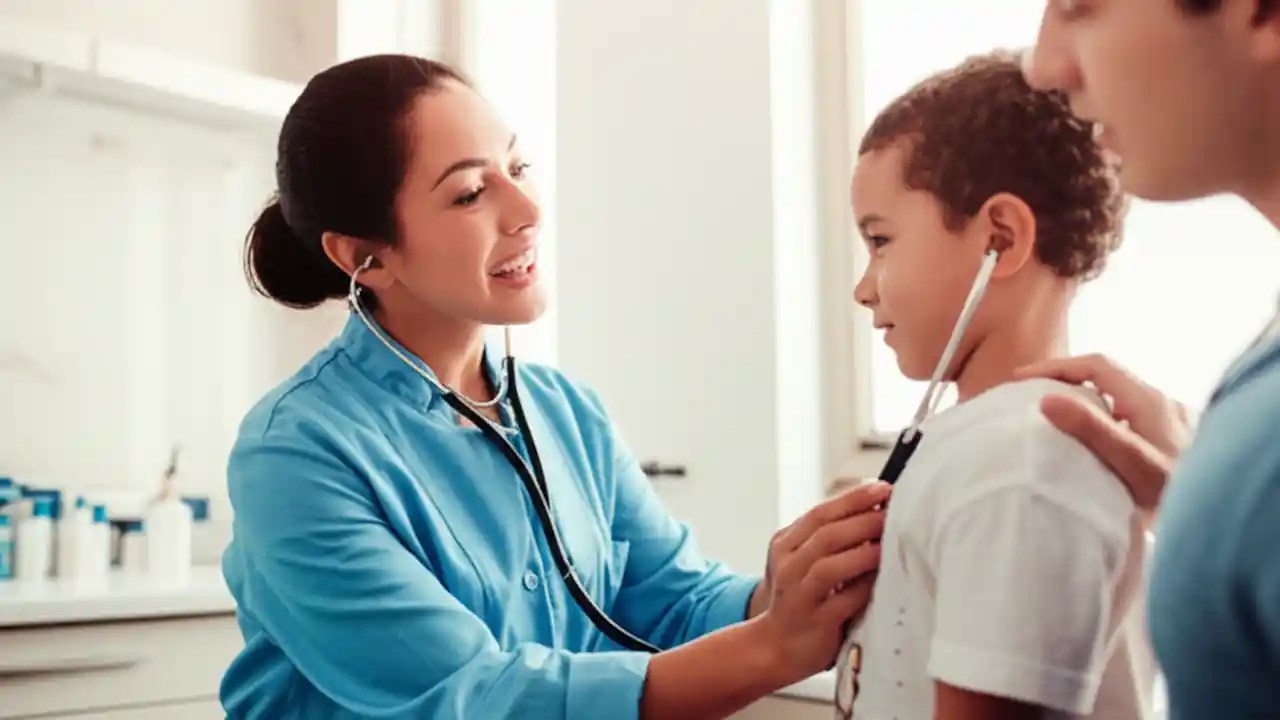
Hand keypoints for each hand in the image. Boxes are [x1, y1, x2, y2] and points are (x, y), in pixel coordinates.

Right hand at [754, 481, 889, 682]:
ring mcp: (798, 594)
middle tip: (894, 510)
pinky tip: (884, 576)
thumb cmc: (800, 599)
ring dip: (864, 550)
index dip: (853, 499)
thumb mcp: (803, 562)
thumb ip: (829, 539)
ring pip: (829, 564)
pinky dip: (865, 585)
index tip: (883, 487)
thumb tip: (876, 510)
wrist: (774, 646)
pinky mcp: (815, 621)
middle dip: (863, 518)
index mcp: (784, 545)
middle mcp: (787, 566)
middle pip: (825, 534)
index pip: (819, 513)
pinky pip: (844, 600)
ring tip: (892, 538)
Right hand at [1016, 354, 1193, 519]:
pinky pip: (1130, 423)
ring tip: (1054, 428)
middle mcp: (1163, 405)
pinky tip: (1094, 453)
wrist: (1223, 519)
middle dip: (1065, 384)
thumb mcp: (1131, 465)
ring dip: (1085, 407)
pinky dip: (1103, 426)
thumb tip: (1046, 400)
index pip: (1096, 364)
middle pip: (1106, 380)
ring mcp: (1171, 424)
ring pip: (1119, 403)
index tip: (1021, 381)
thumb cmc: (1180, 496)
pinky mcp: (1174, 445)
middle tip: (1030, 402)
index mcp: (1148, 400)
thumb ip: (1091, 432)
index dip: (1055, 367)